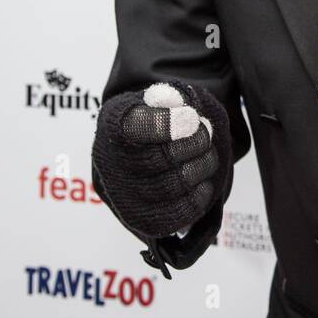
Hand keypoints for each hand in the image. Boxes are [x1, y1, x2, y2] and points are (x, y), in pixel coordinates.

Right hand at [91, 79, 232, 243]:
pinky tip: (202, 179)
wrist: (142, 156)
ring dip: (203, 165)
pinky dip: (201, 193)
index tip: (192, 118)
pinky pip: (182, 211)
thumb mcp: (161, 100)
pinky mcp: (144, 221)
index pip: (136, 127)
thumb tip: (177, 101)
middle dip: (195, 143)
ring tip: (207, 154)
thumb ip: (171, 97)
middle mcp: (111, 164)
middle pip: (161, 158)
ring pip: (175, 184)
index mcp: (114, 124)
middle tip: (205, 133)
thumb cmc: (156, 122)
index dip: (168, 124)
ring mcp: (125, 197)